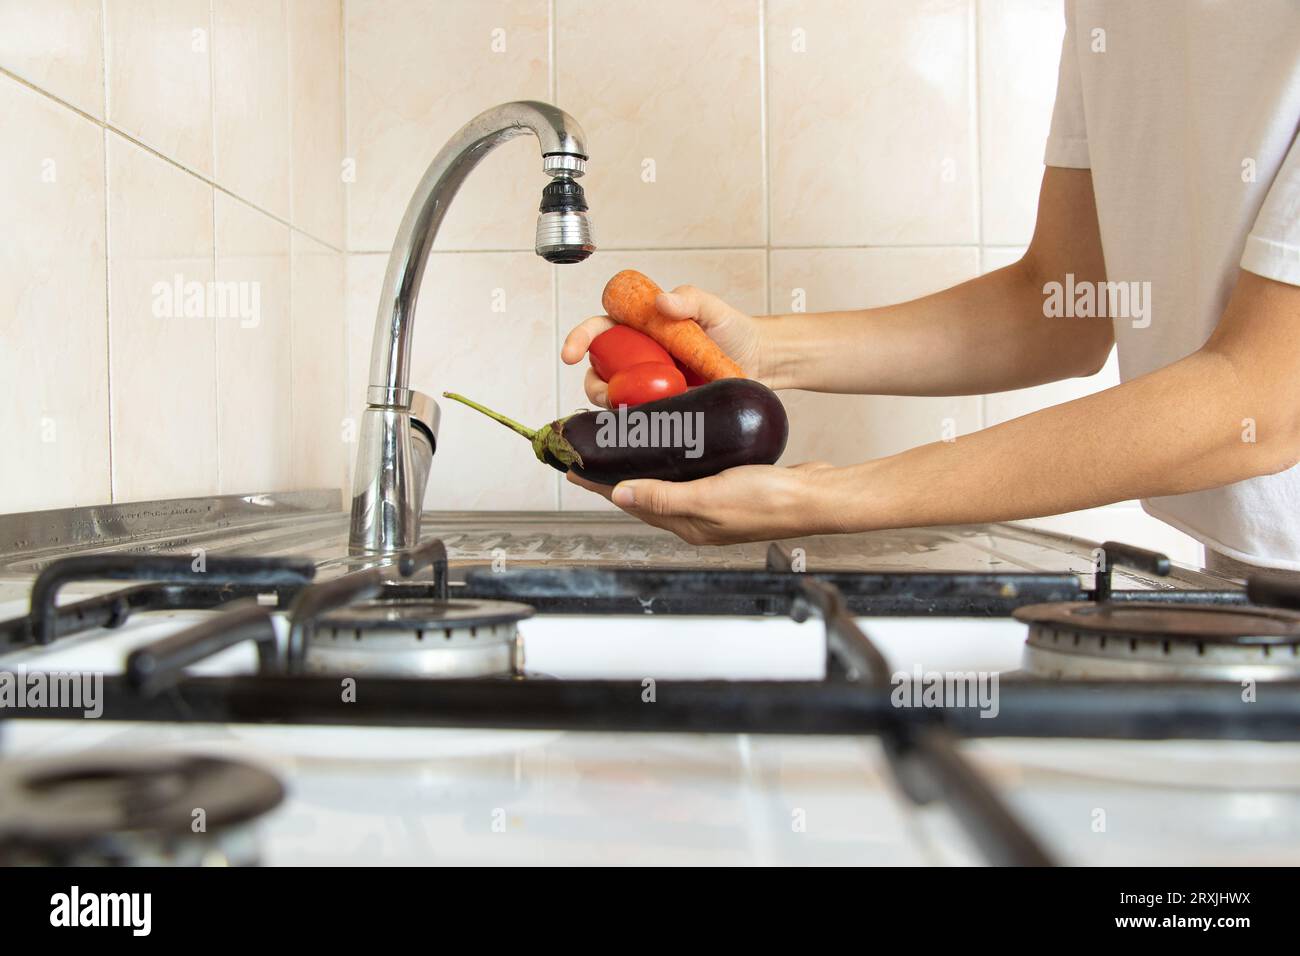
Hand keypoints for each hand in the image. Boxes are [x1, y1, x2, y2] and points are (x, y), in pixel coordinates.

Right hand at [560, 284, 768, 406]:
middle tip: (608, 395)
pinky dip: (633, 425)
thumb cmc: (732, 330)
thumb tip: (661, 301)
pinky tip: (642, 428)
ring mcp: (648, 385)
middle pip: (597, 371)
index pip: (599, 330)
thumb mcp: (711, 308)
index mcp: (639, 328)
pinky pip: (639, 419)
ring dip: (611, 408)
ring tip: (630, 410)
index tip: (570, 354)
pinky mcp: (661, 408)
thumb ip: (689, 299)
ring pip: (613, 399)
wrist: (759, 362)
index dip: (578, 339)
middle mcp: (637, 357)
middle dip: (593, 385)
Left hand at [566, 462, 844, 544]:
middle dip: (613, 476)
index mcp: (687, 525)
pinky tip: (672, 445)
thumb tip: (620, 495)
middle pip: (642, 494)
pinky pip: (688, 474)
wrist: (816, 496)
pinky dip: (671, 460)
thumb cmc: (771, 501)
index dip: (599, 485)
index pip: (630, 502)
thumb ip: (665, 496)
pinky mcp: (727, 486)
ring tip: (621, 446)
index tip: (572, 468)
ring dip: (640, 467)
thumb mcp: (710, 497)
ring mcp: (711, 503)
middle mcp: (695, 518)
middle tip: (589, 452)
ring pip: (663, 484)